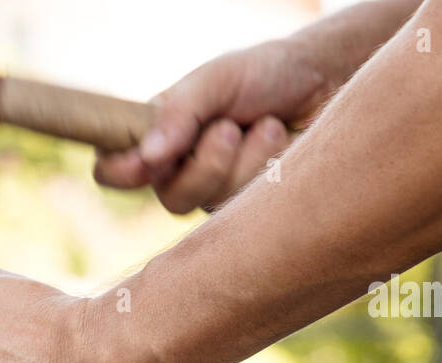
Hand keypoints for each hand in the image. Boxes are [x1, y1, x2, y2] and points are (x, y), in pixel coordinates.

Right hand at [94, 39, 333, 212]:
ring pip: (210, 205)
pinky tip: (280, 141)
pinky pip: (246, 206)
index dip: (120, 172)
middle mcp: (180, 171)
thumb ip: (179, 113)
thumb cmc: (266, 73)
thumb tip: (146, 154)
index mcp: (158, 137)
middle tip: (228, 128)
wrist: (328, 80)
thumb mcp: (217, 79)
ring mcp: (215, 193)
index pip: (113, 170)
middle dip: (204, 165)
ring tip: (266, 124)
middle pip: (170, 198)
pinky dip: (265, 166)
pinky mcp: (249, 208)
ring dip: (242, 160)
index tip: (146, 160)